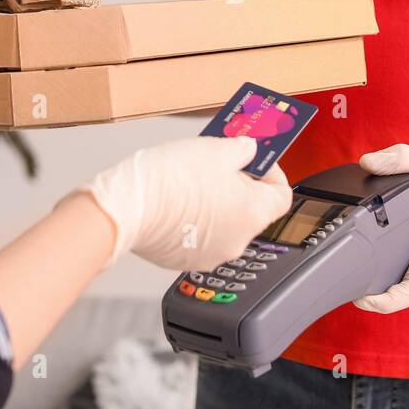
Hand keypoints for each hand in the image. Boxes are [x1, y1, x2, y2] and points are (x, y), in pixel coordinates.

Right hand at [79, 136, 291, 270]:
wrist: (127, 207)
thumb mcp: (215, 149)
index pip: (281, 194)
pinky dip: (193, 220)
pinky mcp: (183, 259)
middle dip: (238, 184)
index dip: (271, 171)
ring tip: (192, 179)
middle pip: (251, 208)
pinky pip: (198, 236)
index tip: (256, 157)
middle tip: (220, 162)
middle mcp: (237, 241)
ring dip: (215, 202)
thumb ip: (241, 149)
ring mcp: (210, 254)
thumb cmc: (169, 181)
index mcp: (253, 214)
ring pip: (223, 223)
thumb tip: (248, 150)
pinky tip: (176, 200)